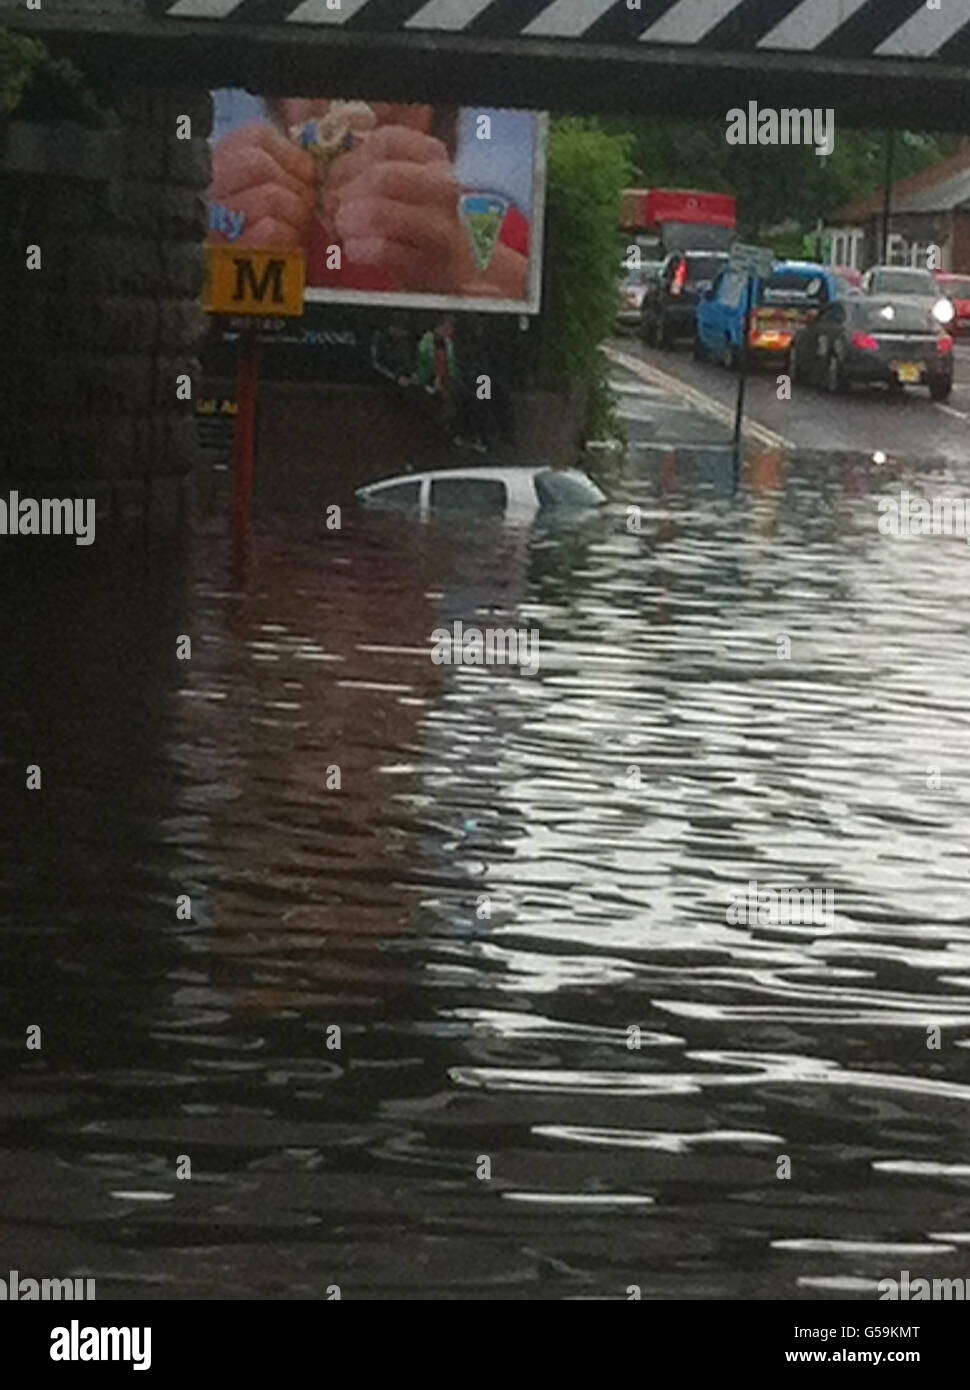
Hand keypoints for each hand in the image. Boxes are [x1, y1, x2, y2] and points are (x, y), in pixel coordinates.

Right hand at [210, 123, 317, 246]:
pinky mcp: (228, 254)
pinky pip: (270, 231)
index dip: (292, 156)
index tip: (308, 176)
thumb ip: (279, 177)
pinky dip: (287, 240)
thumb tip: (312, 171)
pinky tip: (285, 251)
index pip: (255, 139)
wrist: (227, 291)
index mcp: (216, 169)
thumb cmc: (255, 246)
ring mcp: (212, 222)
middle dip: (295, 187)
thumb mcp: (258, 201)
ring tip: (293, 232)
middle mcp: (206, 190)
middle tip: (304, 210)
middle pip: (257, 163)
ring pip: (269, 195)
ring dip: (294, 215)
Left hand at [323, 125, 467, 292]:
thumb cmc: (415, 223)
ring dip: (349, 222)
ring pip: (381, 212)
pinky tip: (354, 250)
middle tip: (335, 212)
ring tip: (342, 231)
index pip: (385, 141)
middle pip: (381, 177)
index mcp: (432, 156)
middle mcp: (442, 185)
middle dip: (346, 195)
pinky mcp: (432, 264)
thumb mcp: (396, 186)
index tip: (338, 183)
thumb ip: (364, 172)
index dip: (350, 162)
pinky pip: (384, 251)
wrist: (451, 271)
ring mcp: (441, 226)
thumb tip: (331, 186)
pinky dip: (360, 250)